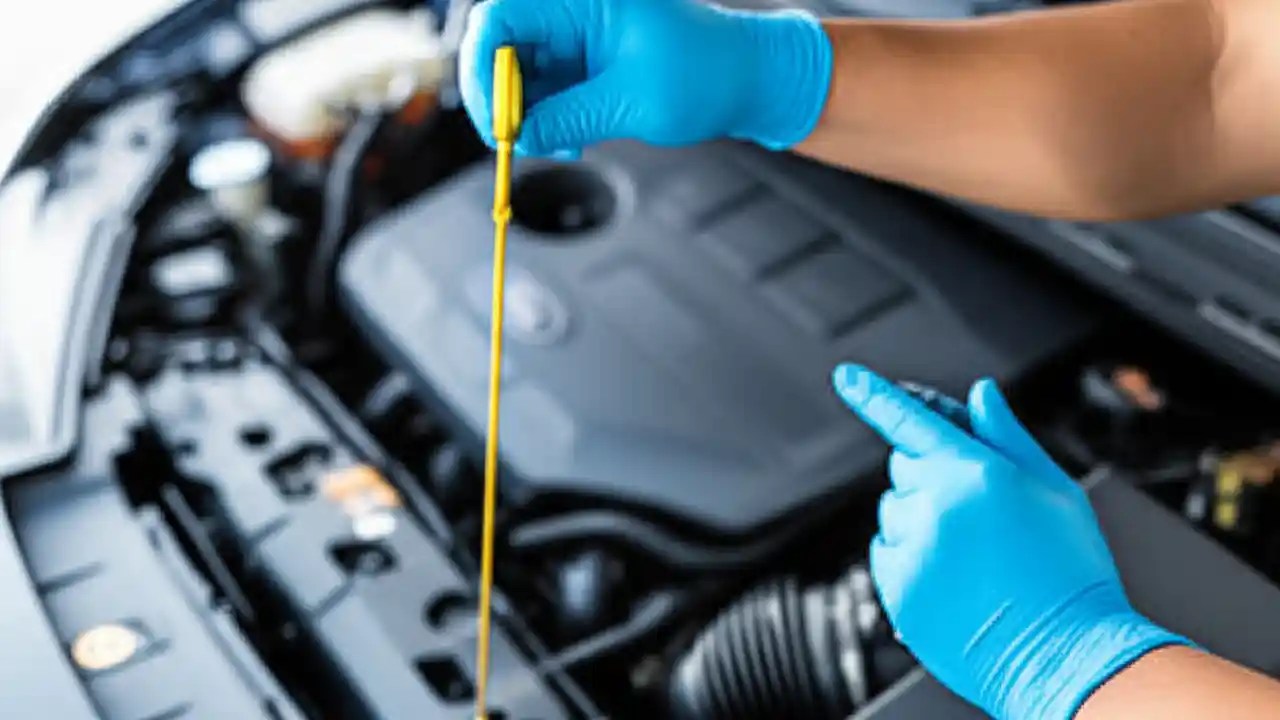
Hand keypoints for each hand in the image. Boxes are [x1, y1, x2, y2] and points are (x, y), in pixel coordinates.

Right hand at [458, 0, 832, 156]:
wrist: (750, 78)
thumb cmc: (705, 74)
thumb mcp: (630, 102)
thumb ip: (566, 118)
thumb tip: (516, 137)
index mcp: (582, 0)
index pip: (500, 18)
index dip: (482, 67)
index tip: (491, 117)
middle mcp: (572, 11)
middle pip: (500, 46)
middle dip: (499, 98)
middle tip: (510, 144)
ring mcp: (577, 36)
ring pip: (518, 72)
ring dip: (524, 116)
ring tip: (554, 148)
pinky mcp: (585, 62)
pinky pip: (545, 88)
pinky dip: (546, 119)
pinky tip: (567, 144)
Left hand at [832, 365, 1189, 719]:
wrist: (1066, 655)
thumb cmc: (1071, 573)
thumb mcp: (1055, 491)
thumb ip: (1007, 436)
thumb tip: (979, 395)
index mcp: (976, 472)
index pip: (911, 418)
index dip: (873, 394)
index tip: (845, 376)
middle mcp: (935, 505)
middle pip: (904, 466)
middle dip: (932, 474)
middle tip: (980, 512)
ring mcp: (912, 549)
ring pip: (894, 512)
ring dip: (920, 519)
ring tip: (974, 556)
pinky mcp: (898, 589)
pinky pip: (884, 554)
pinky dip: (908, 558)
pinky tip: (954, 579)